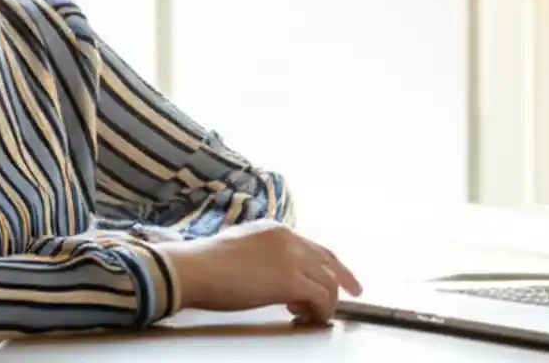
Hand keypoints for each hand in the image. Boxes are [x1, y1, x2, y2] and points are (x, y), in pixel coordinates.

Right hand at [161, 219, 362, 323]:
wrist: (193, 268)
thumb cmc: (204, 264)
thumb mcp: (239, 248)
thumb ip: (261, 256)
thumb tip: (269, 276)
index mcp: (275, 229)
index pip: (312, 246)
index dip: (327, 263)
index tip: (337, 275)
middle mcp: (289, 239)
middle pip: (329, 259)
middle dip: (344, 278)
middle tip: (355, 293)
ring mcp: (292, 258)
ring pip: (328, 281)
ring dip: (326, 302)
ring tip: (314, 316)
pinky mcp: (290, 280)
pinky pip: (321, 298)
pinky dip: (321, 311)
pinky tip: (309, 319)